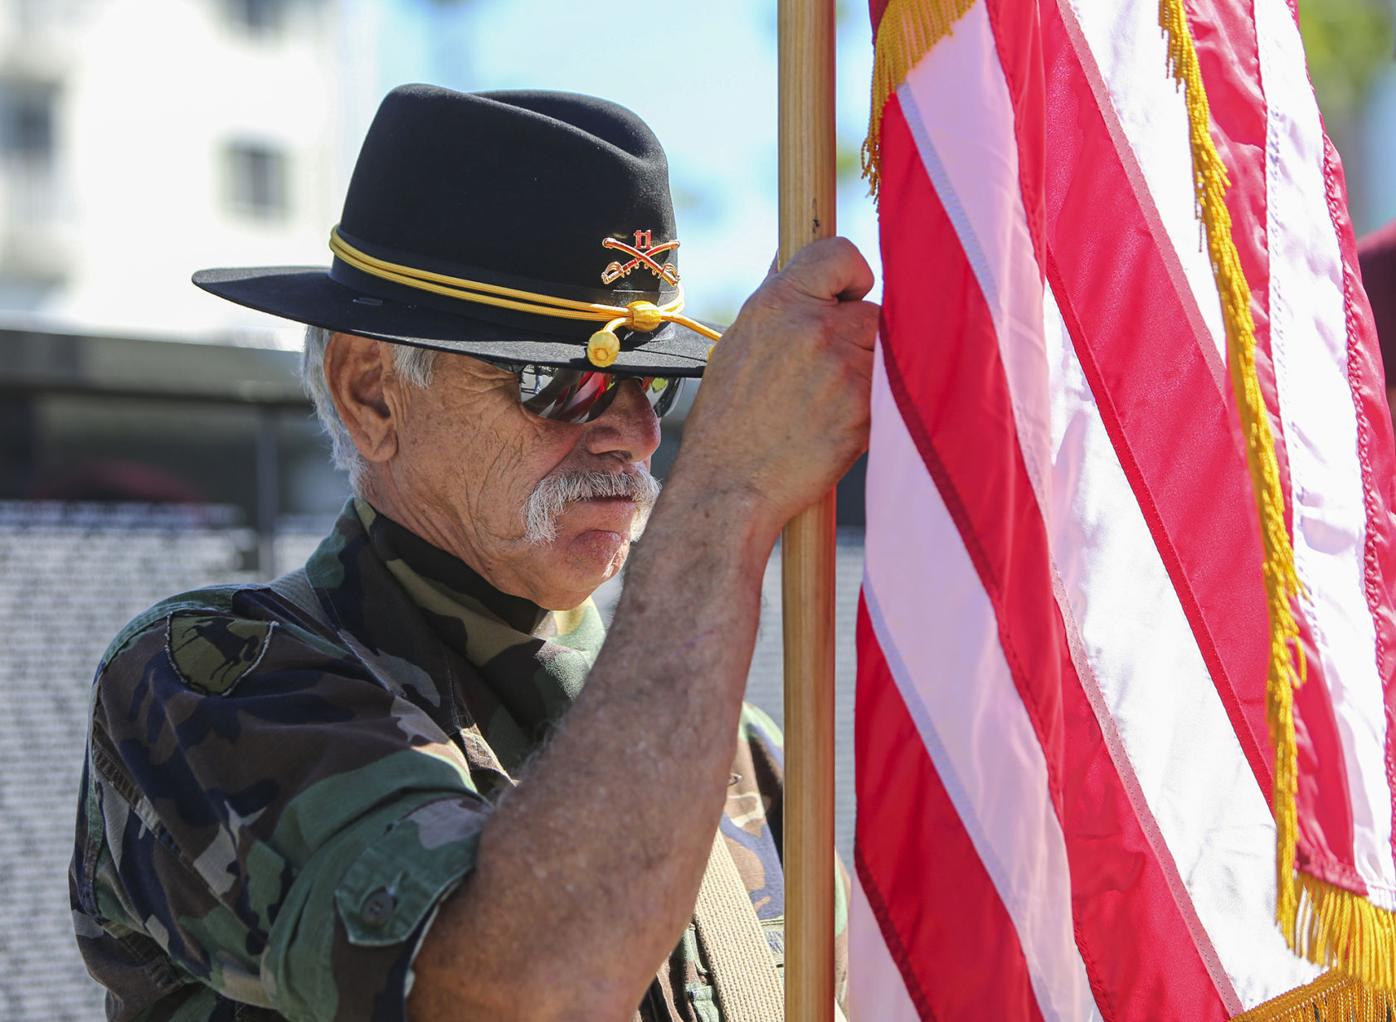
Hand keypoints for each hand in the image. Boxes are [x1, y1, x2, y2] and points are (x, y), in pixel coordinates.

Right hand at [674, 237, 877, 534]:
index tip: (849, 293)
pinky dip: (870, 404)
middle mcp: (814, 330)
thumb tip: (792, 260)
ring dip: (868, 369)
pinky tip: (835, 423)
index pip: (840, 254)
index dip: (851, 274)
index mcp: (778, 306)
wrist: (730, 487)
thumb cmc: (728, 421)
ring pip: (884, 351)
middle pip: (872, 310)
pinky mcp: (866, 410)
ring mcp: (844, 370)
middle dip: (857, 334)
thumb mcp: (740, 344)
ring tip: (828, 400)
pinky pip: (888, 391)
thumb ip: (777, 302)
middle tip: (827, 367)